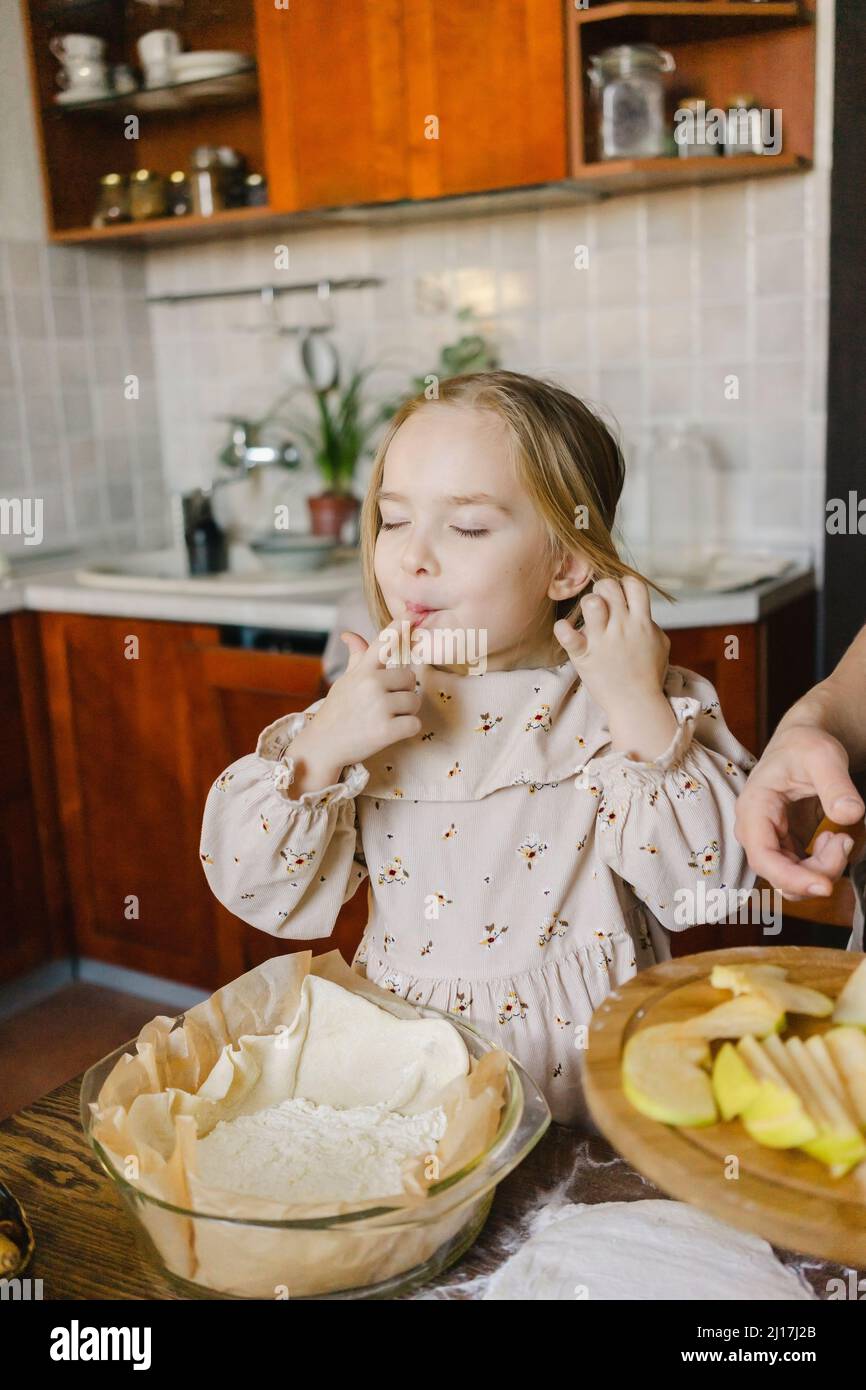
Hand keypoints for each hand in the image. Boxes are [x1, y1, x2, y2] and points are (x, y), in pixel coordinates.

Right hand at [292, 628, 422, 777]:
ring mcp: (380, 707)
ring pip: (415, 702)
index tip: (411, 617)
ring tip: (386, 718)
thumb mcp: (345, 681)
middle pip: (410, 678)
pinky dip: (407, 729)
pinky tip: (390, 732)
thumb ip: (357, 658)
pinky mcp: (387, 730)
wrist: (323, 745)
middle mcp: (372, 684)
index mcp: (363, 670)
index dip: (399, 628)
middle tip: (385, 704)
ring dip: (406, 712)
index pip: (384, 643)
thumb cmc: (337, 710)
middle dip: (403, 691)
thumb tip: (350, 634)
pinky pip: (414, 724)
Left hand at [554, 578, 676, 759]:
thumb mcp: (660, 645)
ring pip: (590, 602)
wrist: (636, 705)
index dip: (624, 584)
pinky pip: (566, 634)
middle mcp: (623, 627)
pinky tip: (566, 632)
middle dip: (602, 589)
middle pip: (609, 587)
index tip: (620, 597)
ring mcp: (603, 641)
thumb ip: (651, 624)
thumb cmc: (649, 675)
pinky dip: (562, 628)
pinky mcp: (584, 656)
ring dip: (586, 604)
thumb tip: (642, 612)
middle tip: (601, 605)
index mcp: (642, 622)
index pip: (634, 584)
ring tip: (588, 618)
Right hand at [734, 725, 863, 898]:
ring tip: (841, 837)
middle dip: (818, 871)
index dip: (792, 878)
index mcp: (754, 808)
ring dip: (822, 869)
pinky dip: (823, 864)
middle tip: (845, 840)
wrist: (801, 744)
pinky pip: (802, 871)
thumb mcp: (824, 756)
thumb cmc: (804, 746)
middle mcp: (755, 830)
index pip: (763, 857)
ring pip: (791, 879)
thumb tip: (850, 815)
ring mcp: (769, 841)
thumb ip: (836, 785)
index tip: (825, 885)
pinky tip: (834, 839)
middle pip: (780, 874)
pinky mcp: (785, 846)